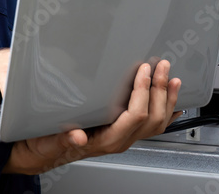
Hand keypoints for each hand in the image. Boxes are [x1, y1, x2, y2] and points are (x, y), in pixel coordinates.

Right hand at [2, 60, 181, 174]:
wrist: (45, 151)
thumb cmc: (49, 143)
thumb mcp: (50, 138)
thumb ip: (64, 138)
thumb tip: (76, 136)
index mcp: (106, 140)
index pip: (134, 116)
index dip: (142, 92)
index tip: (143, 71)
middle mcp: (119, 140)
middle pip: (151, 118)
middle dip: (159, 91)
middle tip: (161, 68)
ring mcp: (125, 137)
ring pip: (156, 123)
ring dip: (167, 100)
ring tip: (172, 80)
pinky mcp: (125, 132)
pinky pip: (152, 126)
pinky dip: (166, 112)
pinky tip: (173, 103)